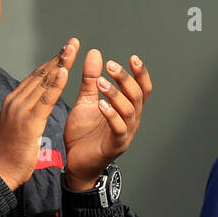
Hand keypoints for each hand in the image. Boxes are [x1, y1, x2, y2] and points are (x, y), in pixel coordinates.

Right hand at [0, 39, 76, 190]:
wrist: (1, 171)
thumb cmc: (11, 154)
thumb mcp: (19, 127)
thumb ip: (27, 113)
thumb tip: (36, 105)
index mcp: (14, 102)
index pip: (35, 78)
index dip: (51, 63)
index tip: (65, 51)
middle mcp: (16, 101)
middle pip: (40, 75)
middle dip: (58, 57)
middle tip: (72, 42)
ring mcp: (21, 110)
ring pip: (43, 82)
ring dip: (59, 64)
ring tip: (72, 49)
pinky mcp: (29, 121)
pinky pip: (45, 99)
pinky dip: (55, 84)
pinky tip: (64, 71)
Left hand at [63, 49, 151, 188]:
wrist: (75, 162)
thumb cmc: (84, 134)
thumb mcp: (86, 100)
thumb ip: (91, 79)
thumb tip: (95, 53)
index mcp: (127, 109)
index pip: (142, 89)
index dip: (140, 74)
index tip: (132, 58)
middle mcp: (131, 120)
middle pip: (137, 96)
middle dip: (125, 79)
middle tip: (111, 65)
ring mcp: (125, 133)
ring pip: (129, 110)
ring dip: (116, 94)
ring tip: (101, 82)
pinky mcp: (115, 145)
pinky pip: (118, 128)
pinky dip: (111, 115)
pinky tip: (101, 104)